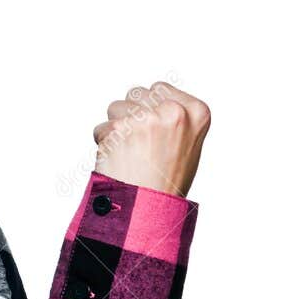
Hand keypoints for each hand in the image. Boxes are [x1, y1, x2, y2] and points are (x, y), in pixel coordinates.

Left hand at [92, 80, 210, 197]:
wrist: (149, 210)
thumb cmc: (166, 183)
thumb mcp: (188, 145)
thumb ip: (176, 118)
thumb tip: (152, 98)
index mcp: (197, 112)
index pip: (160, 88)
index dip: (150, 107)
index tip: (151, 130)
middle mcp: (173, 111)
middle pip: (137, 93)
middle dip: (132, 114)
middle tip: (139, 145)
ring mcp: (145, 118)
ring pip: (116, 106)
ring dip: (116, 128)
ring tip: (130, 154)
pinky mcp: (119, 128)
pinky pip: (101, 128)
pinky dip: (103, 144)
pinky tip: (118, 161)